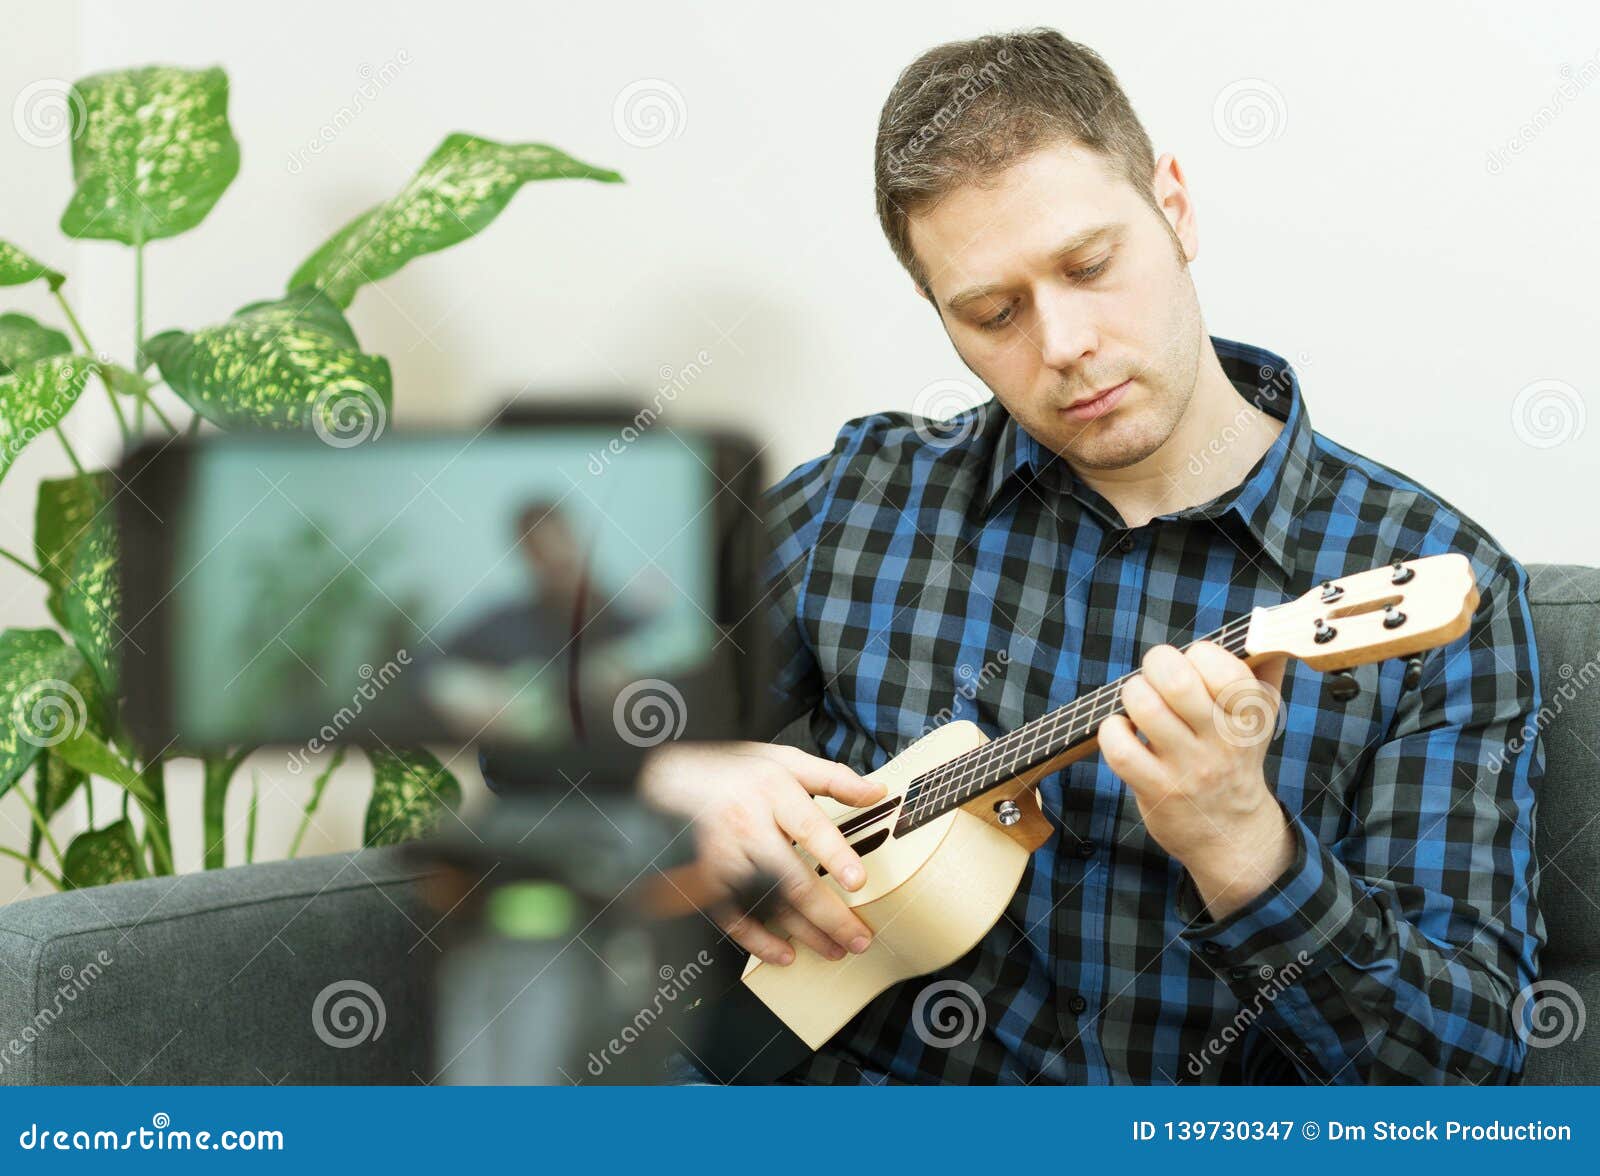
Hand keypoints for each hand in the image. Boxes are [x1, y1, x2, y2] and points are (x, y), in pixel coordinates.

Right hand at [638, 741, 886, 964]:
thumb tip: (876, 792)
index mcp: (772, 791)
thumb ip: (832, 777)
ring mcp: (725, 855)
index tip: (858, 882)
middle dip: (829, 914)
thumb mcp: (784, 759)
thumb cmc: (736, 771)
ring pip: (768, 904)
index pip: (808, 826)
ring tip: (834, 950)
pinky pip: (732, 916)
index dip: (834, 855)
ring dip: (802, 933)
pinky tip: (783, 954)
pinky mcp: (708, 878)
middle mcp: (747, 824)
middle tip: (859, 939)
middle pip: (791, 878)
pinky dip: (757, 940)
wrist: (672, 777)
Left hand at [1097, 642, 1293, 919]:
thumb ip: (1265, 671)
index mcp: (1249, 717)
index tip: (1193, 666)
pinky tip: (1121, 730)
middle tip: (1156, 676)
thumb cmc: (1236, 762)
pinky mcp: (1156, 790)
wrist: (1230, 834)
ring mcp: (1188, 768)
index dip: (1199, 654)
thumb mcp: (1259, 720)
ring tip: (1139, 703)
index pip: (1224, 666)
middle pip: (1176, 680)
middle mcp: (1222, 741)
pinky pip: (1120, 748)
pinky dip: (1111, 730)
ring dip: (1132, 694)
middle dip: (1156, 664)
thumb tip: (1267, 629)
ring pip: (1145, 708)